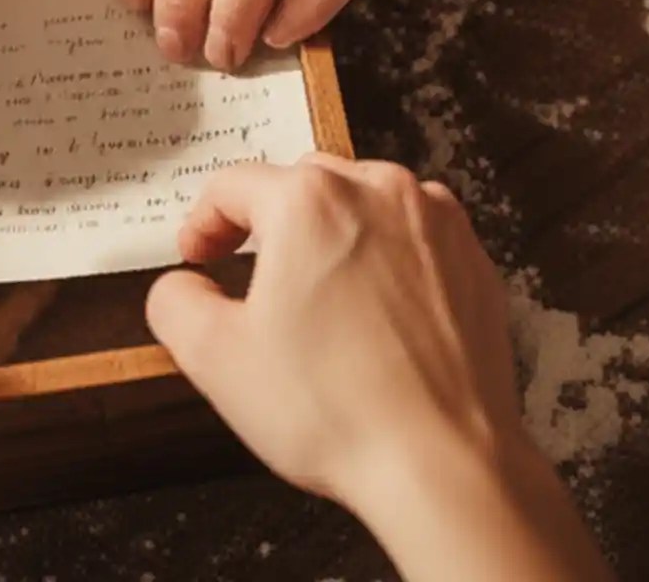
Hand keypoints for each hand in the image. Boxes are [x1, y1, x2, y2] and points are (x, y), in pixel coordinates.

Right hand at [147, 155, 611, 580]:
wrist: (441, 464)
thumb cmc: (334, 411)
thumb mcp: (214, 358)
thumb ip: (175, 302)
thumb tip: (181, 286)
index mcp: (309, 203)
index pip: (233, 185)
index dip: (202, 222)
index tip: (197, 255)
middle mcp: (380, 193)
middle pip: (301, 184)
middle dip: (268, 223)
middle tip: (248, 274)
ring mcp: (436, 224)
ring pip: (363, 204)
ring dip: (330, 235)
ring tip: (315, 298)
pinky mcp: (473, 262)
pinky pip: (412, 239)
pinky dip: (384, 261)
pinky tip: (371, 319)